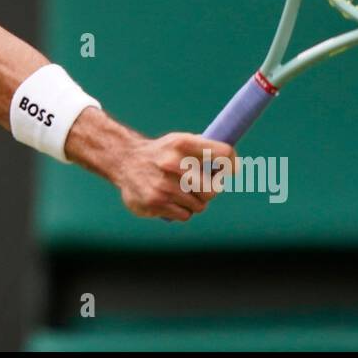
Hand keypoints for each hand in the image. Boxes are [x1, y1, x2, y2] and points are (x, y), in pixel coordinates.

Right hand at [111, 133, 237, 220]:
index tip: (232, 170)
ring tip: (180, 192)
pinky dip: (181, 211)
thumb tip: (233, 164)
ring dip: (194, 202)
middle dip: (210, 191)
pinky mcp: (155, 202)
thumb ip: (205, 149)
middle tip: (201, 187)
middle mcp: (173, 163)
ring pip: (199, 205)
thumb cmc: (161, 153)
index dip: (232, 164)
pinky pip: (185, 215)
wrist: (125, 160)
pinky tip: (169, 200)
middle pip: (213, 190)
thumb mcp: (180, 141)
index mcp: (182, 143)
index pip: (222, 154)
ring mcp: (164, 185)